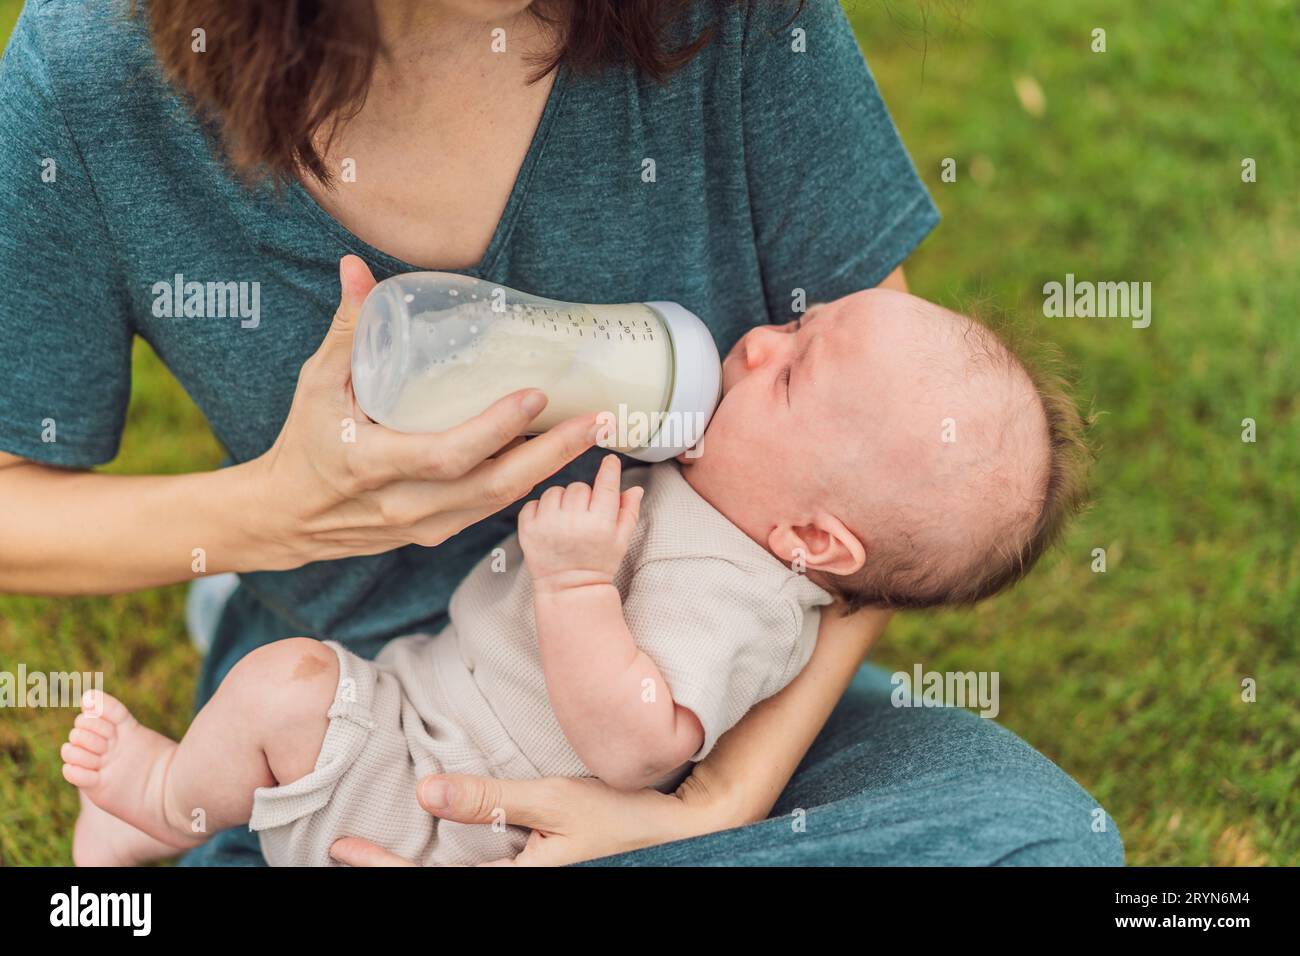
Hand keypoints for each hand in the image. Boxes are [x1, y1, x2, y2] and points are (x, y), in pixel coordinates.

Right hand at [240, 255, 598, 570]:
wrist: (285, 516)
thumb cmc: (304, 443)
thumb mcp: (317, 383)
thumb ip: (347, 328)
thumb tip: (356, 268)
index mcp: (371, 464)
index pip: (445, 454)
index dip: (493, 429)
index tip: (536, 396)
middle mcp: (404, 505)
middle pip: (491, 487)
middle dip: (550, 455)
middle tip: (596, 421)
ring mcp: (424, 525)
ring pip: (498, 502)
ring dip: (549, 468)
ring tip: (591, 433)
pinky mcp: (435, 532)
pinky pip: (490, 509)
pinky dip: (526, 482)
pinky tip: (555, 455)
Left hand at [329, 771, 727, 866]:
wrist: (678, 837)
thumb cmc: (620, 817)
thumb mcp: (556, 800)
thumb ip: (490, 800)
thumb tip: (426, 791)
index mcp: (518, 887)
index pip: (434, 884)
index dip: (384, 868)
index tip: (343, 849)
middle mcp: (520, 895)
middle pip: (438, 891)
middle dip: (389, 874)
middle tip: (338, 855)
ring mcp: (528, 890)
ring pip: (457, 888)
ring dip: (415, 871)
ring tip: (371, 856)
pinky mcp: (536, 881)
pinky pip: (478, 879)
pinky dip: (447, 869)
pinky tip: (429, 851)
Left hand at [517, 453, 642, 593]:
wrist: (569, 588)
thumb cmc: (599, 562)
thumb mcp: (621, 540)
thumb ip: (628, 512)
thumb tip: (635, 488)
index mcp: (600, 524)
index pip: (606, 484)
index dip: (609, 468)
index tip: (609, 460)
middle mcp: (574, 523)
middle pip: (579, 486)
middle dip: (583, 496)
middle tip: (584, 514)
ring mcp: (548, 526)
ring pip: (555, 491)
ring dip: (561, 501)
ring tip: (565, 520)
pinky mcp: (527, 530)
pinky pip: (533, 502)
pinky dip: (540, 509)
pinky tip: (549, 524)